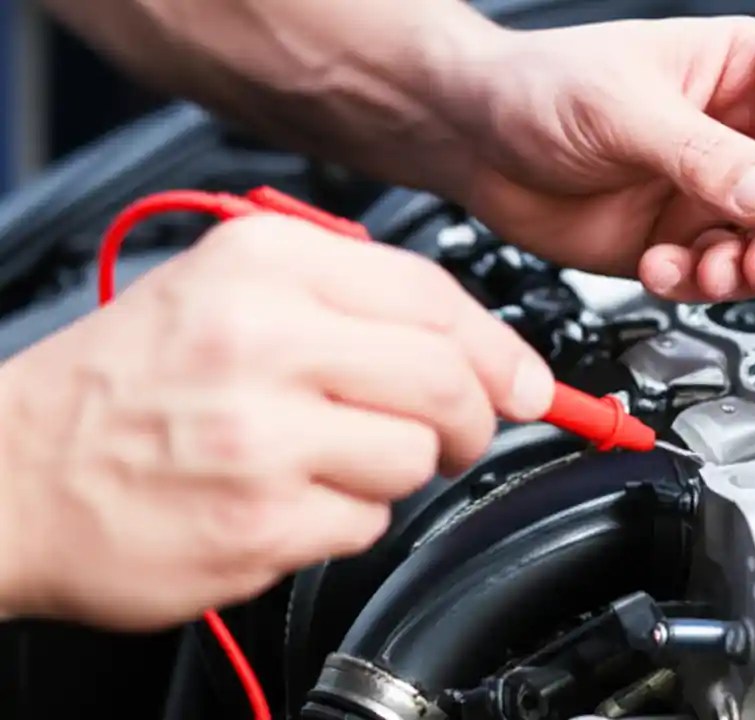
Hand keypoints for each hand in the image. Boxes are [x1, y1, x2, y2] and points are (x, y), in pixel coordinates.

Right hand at [0, 216, 552, 629]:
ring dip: (393, 470)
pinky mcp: (258, 521)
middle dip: (472, 417)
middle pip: (448, 381)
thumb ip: (357, 303)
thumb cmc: (126, 381)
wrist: (12, 473)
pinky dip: (346, 517)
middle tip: (452, 431)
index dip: (498, 348)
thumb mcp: (227, 289)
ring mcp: (261, 436)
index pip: (434, 297)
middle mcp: (263, 339)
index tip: (524, 381)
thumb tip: (485, 352)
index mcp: (263, 265)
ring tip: (323, 458)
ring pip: (414, 459)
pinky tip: (286, 498)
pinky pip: (366, 524)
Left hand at [436, 16, 754, 302]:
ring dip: (749, 270)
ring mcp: (712, 192)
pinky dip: (699, 285)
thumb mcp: (623, 107)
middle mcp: (737, 135)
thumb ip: (701, 154)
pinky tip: (661, 267)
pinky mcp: (682, 239)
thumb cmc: (539, 86)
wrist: (473, 142)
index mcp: (741, 73)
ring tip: (708, 268)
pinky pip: (721, 277)